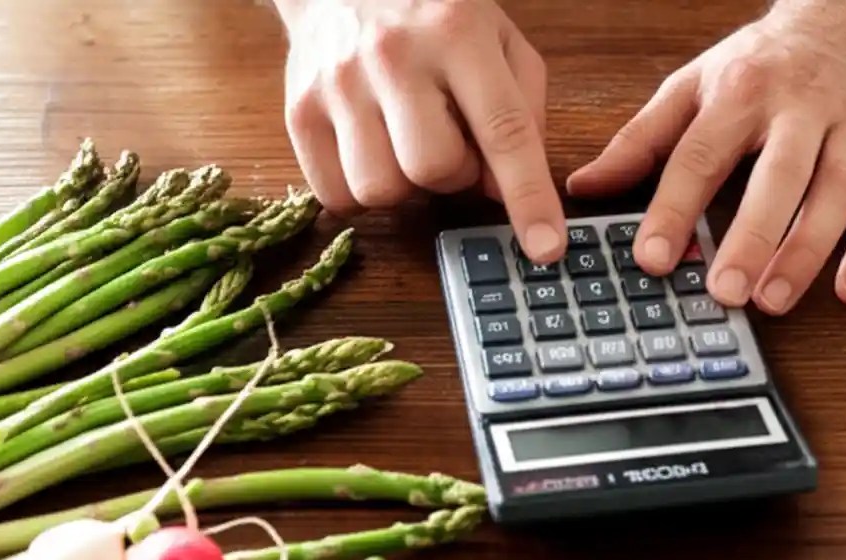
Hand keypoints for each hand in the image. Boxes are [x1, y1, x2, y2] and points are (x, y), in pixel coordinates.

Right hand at [274, 0, 567, 262]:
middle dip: (454, 174)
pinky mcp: (300, 111)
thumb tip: (504, 192)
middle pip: (434, 169)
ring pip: (382, 190)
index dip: (528, 198)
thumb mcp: (501, 40)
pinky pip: (337, 196)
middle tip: (450, 140)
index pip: (503, 130)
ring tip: (406, 142)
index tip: (545, 249)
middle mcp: (394, 57)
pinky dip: (362, 190)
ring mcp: (339, 84)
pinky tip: (372, 151)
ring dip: (407, 185)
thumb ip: (523, 112)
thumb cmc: (435, 15)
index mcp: (458, 34)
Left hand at [567, 1, 845, 312]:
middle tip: (725, 292)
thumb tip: (583, 186)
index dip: (675, 209)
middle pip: (778, 177)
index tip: (652, 258)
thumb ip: (641, 140)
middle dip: (752, 237)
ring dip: (808, 251)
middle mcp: (800, 107)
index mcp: (742, 91)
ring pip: (837, 193)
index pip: (702, 154)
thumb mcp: (694, 84)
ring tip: (774, 300)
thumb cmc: (763, 62)